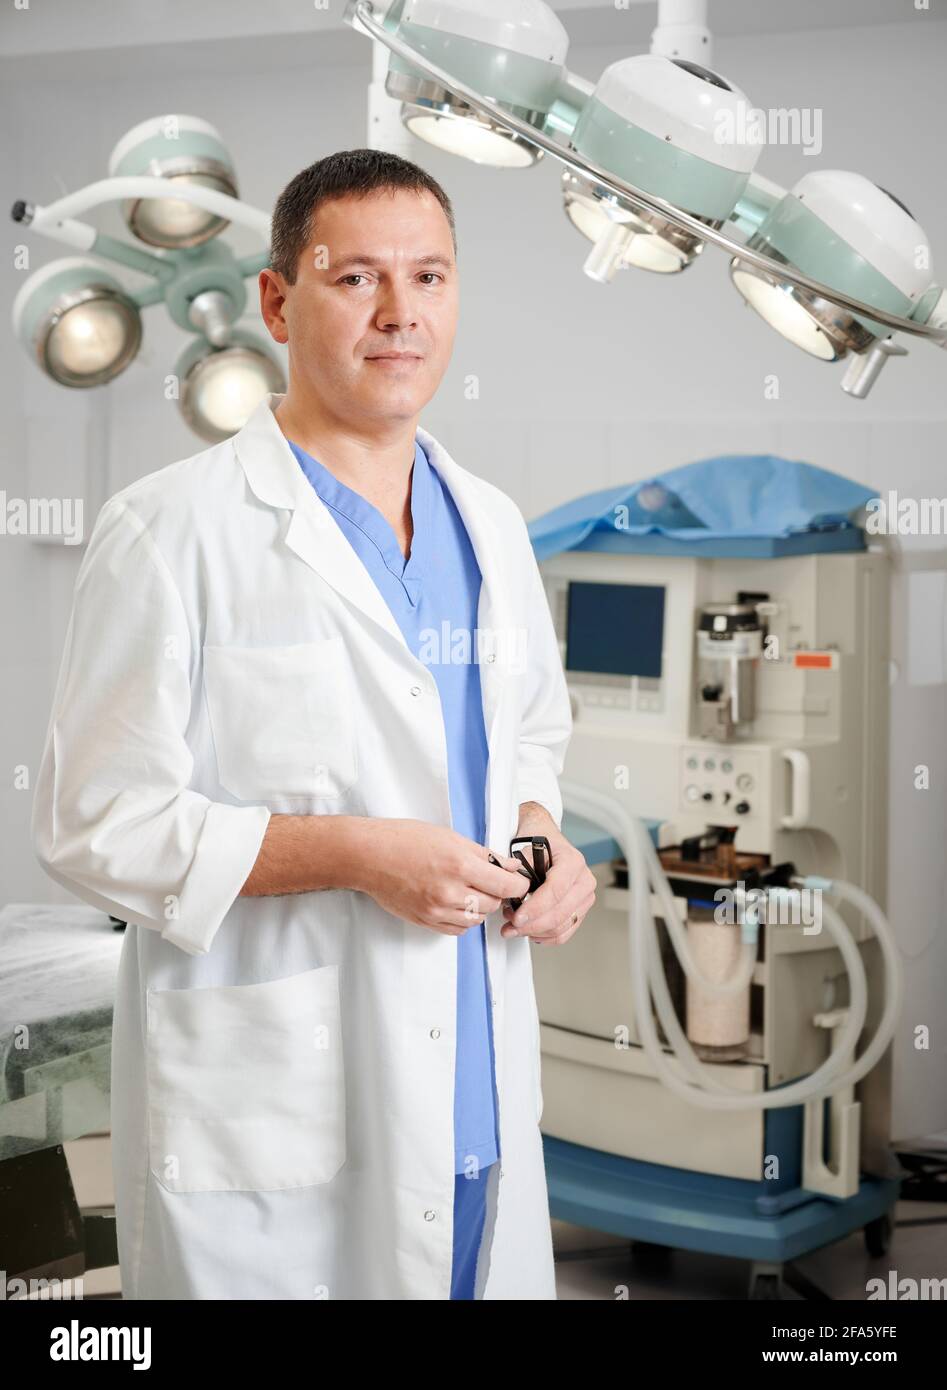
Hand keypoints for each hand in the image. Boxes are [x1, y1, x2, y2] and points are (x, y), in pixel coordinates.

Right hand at [356, 819, 526, 935]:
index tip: (517, 880)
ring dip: (480, 907)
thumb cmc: (406, 839)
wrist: (369, 856)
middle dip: (497, 893)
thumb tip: (510, 867)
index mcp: (460, 864)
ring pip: (477, 919)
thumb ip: (484, 855)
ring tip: (468, 889)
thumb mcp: (450, 837)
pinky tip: (455, 902)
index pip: (507, 885)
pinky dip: (463, 918)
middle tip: (489, 880)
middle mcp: (450, 891)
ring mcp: (437, 910)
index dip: (518, 884)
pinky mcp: (426, 921)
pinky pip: (458, 929)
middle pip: (494, 904)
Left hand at [500, 825, 595, 945]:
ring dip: (535, 932)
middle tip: (510, 927)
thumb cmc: (539, 845)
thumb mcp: (526, 850)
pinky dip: (545, 936)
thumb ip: (521, 874)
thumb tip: (514, 899)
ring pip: (561, 926)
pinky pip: (564, 933)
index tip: (517, 917)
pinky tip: (530, 933)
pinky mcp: (580, 911)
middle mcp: (584, 881)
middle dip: (532, 925)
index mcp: (573, 862)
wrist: (549, 843)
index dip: (535, 908)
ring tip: (515, 927)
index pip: (556, 891)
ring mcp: (585, 898)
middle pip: (560, 913)